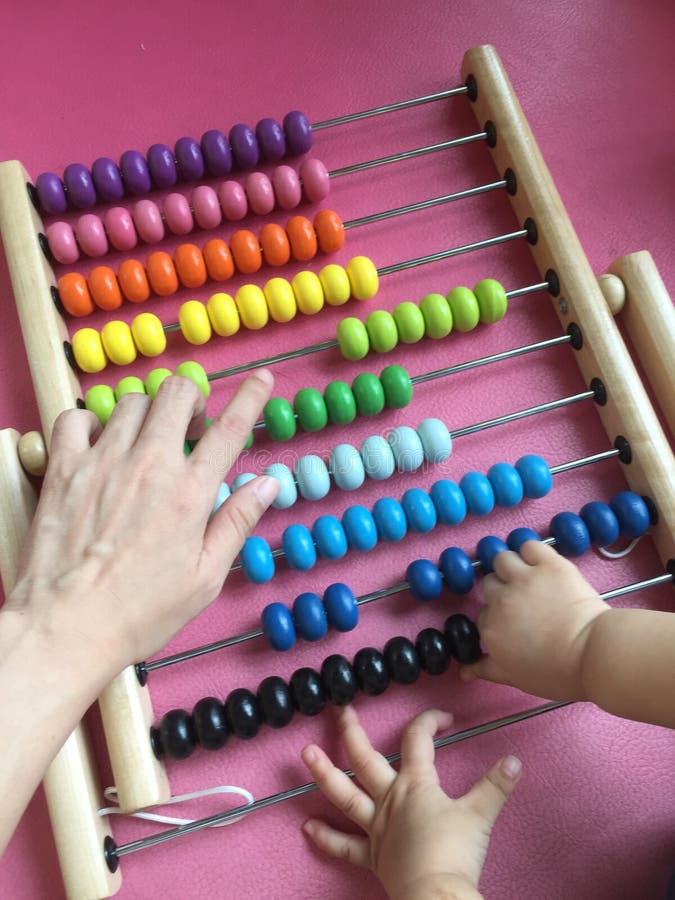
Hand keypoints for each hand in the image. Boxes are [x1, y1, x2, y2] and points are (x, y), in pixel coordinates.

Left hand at [4, 371, 278, 682]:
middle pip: (177, 394)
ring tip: (146, 439)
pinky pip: (76, 418)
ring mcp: (101, 462)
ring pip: (131, 401)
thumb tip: (268, 483)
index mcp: (189, 494)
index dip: (251, 398)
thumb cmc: (139, 613)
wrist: (65, 628)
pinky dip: (91, 422)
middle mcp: (148, 466)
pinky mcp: (63, 469)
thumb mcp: (205, 578)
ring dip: (147, 411)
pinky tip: (99, 445)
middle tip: (191, 426)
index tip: (261, 378)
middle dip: (192, 399)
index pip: (230, 429)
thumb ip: (237, 522)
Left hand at [301, 706, 520, 899]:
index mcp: (416, 784)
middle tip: (338, 710)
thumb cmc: (456, 852)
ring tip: (306, 755)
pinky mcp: (372, 857)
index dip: (429, 721)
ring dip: (324, 774)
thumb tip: (514, 761)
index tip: (444, 717)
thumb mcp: (481, 815)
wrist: (437, 895)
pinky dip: (326, 838)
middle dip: (352, 732)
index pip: (418, 739)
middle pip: (366, 759)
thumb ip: (496, 786)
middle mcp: (390, 799)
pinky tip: (308, 827)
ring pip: (345, 795)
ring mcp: (376, 828)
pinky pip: (345, 847)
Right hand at [461, 541, 607, 700]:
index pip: (484, 613)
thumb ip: (486, 670)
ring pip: (503, 559)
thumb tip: (463, 672)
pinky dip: (532, 551)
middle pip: (489, 583)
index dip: (497, 616)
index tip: (512, 621)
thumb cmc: (557, 672)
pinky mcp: (549, 565)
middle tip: (521, 599)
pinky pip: (529, 546)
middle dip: (501, 589)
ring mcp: (524, 579)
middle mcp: (501, 600)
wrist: (594, 654)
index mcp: (491, 628)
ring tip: (526, 575)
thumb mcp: (516, 678)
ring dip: (511, 565)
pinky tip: (540, 562)